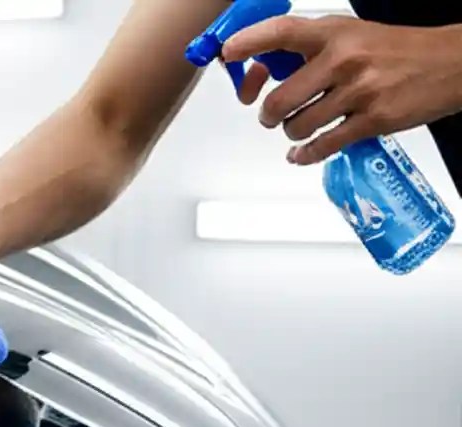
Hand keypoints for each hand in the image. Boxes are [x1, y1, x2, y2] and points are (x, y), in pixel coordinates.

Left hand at [224, 16, 461, 164]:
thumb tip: (260, 71)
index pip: (280, 32)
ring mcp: (358, 92)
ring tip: (300, 126)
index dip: (247, 43)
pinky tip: (302, 154)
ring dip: (291, 132)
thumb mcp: (350, 35)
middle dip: (268, 114)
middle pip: (280, 99)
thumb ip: (309, 51)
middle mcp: (343, 60)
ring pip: (298, 126)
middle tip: (271, 115)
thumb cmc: (394, 50)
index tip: (226, 54)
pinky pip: (324, 146)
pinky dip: (306, 154)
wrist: (451, 62)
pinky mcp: (373, 120)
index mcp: (334, 33)